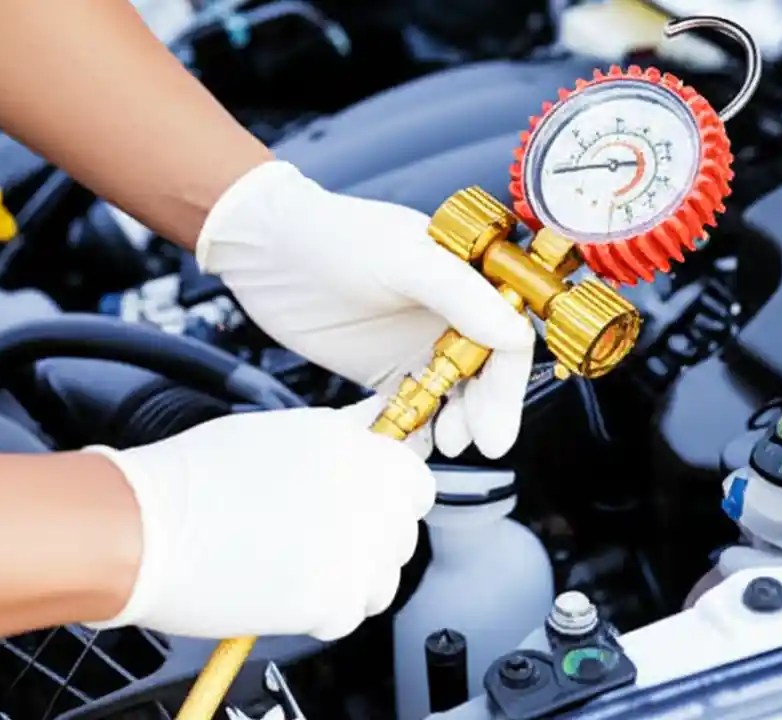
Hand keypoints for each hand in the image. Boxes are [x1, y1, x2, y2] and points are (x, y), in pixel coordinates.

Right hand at [81, 398, 434, 640]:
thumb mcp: (280, 433)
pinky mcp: (334, 597)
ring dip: (350, 576)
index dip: (393, 498)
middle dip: (370, 539)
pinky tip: (281, 586)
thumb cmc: (192, 478)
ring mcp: (355, 548)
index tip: (372, 506)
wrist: (141, 528)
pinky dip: (320, 610)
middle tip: (321, 538)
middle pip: (403, 532)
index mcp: (354, 448)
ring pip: (383, 578)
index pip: (415, 482)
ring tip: (295, 562)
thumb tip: (373, 433)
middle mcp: (365, 494)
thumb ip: (340, 439)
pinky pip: (349, 612)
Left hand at [196, 161, 534, 458]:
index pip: (507, 342)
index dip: (505, 387)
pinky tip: (395, 442)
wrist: (266, 248)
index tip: (494, 426)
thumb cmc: (338, 236)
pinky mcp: (385, 373)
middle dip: (480, 415)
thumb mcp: (404, 259)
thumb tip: (514, 333)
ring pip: (451, 399)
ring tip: (434, 443)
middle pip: (485, 378)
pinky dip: (408, 431)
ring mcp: (420, 347)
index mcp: (471, 283)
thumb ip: (461, 295)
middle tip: (464, 442)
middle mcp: (454, 318)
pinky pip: (409, 411)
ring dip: (447, 425)